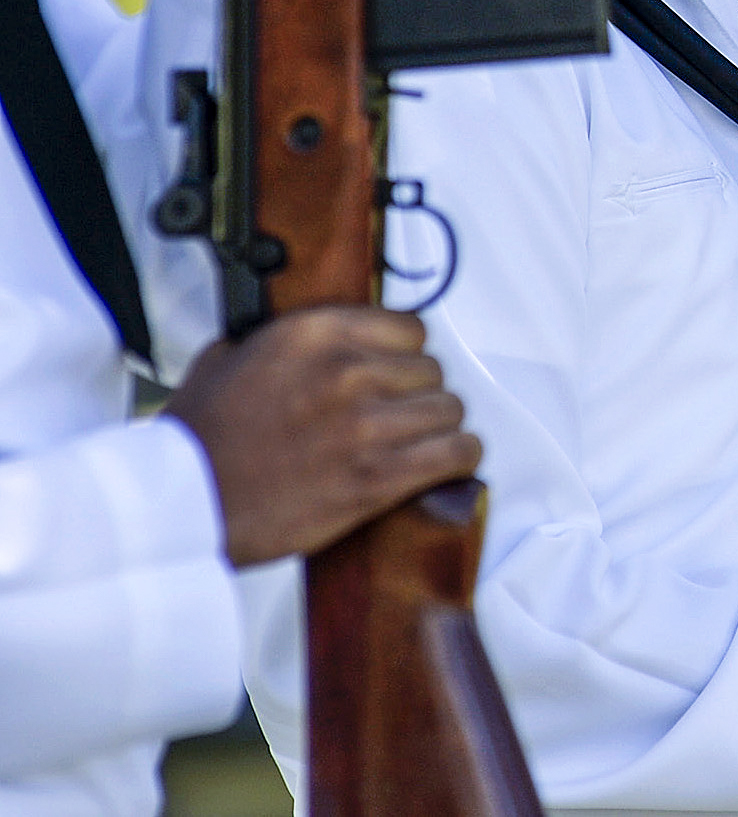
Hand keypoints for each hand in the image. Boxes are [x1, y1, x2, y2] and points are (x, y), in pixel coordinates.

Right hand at [164, 307, 481, 566]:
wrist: (182, 505)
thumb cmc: (198, 440)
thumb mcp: (226, 358)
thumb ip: (275, 338)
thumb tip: (303, 333)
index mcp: (313, 333)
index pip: (409, 328)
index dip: (405, 356)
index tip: (396, 374)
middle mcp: (347, 371)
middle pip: (432, 372)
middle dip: (418, 396)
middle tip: (398, 418)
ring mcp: (365, 424)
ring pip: (449, 410)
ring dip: (439, 428)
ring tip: (420, 443)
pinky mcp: (376, 476)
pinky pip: (455, 453)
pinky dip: (459, 457)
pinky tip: (446, 462)